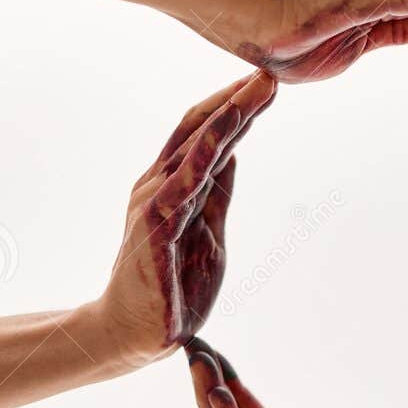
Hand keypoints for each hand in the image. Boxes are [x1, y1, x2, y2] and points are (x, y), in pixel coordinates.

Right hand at [99, 73, 276, 366]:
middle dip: (236, 100)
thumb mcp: (209, 232)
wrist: (138, 333)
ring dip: (227, 117)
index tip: (268, 84)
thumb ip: (216, 193)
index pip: (207, 136)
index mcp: (174, 185)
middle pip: (200, 130)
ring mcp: (154, 204)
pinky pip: (181, 187)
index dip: (237, 108)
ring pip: (194, 149)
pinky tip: (225, 137)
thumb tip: (232, 151)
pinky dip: (203, 159)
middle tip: (269, 73)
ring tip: (255, 90)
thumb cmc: (174, 285)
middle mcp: (159, 184)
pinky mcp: (153, 229)